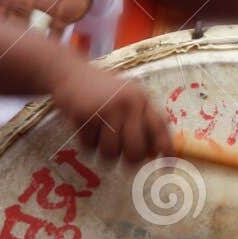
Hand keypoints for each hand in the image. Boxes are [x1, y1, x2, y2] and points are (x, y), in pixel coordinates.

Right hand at [48, 56, 173, 165]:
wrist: (69, 72)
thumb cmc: (101, 90)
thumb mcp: (127, 98)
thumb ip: (142, 122)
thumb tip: (154, 152)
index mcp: (141, 99)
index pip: (160, 127)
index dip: (166, 148)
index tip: (168, 166)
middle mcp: (128, 103)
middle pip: (135, 150)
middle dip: (128, 159)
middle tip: (121, 153)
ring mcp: (107, 108)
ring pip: (111, 152)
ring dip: (104, 150)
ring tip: (100, 135)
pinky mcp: (86, 114)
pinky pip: (89, 145)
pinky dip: (86, 142)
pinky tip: (86, 126)